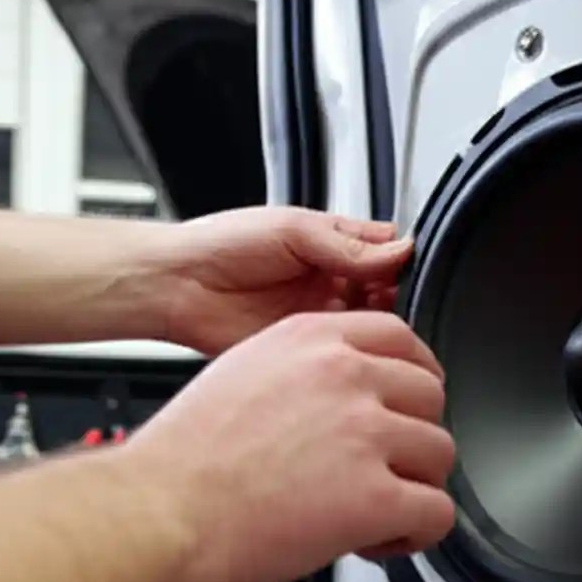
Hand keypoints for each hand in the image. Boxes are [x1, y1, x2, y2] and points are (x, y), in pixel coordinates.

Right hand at [125, 312, 455, 581]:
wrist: (162, 510)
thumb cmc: (185, 458)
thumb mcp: (244, 370)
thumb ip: (305, 369)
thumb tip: (343, 390)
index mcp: (313, 339)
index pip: (402, 337)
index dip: (415, 375)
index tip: (408, 401)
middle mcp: (345, 375)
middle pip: (429, 395)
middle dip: (412, 435)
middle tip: (381, 465)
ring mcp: (365, 433)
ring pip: (440, 452)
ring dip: (415, 485)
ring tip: (374, 509)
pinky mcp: (375, 496)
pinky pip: (436, 511)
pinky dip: (417, 532)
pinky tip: (378, 538)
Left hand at [161, 207, 412, 353]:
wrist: (176, 284)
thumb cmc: (220, 245)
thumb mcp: (294, 230)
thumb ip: (348, 245)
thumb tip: (399, 250)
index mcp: (327, 243)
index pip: (382, 250)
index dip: (397, 259)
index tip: (405, 266)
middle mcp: (326, 279)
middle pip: (381, 289)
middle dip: (390, 293)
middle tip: (387, 294)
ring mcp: (315, 313)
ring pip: (365, 322)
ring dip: (374, 321)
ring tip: (371, 316)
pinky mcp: (302, 345)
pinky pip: (338, 350)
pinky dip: (350, 348)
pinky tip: (351, 340)